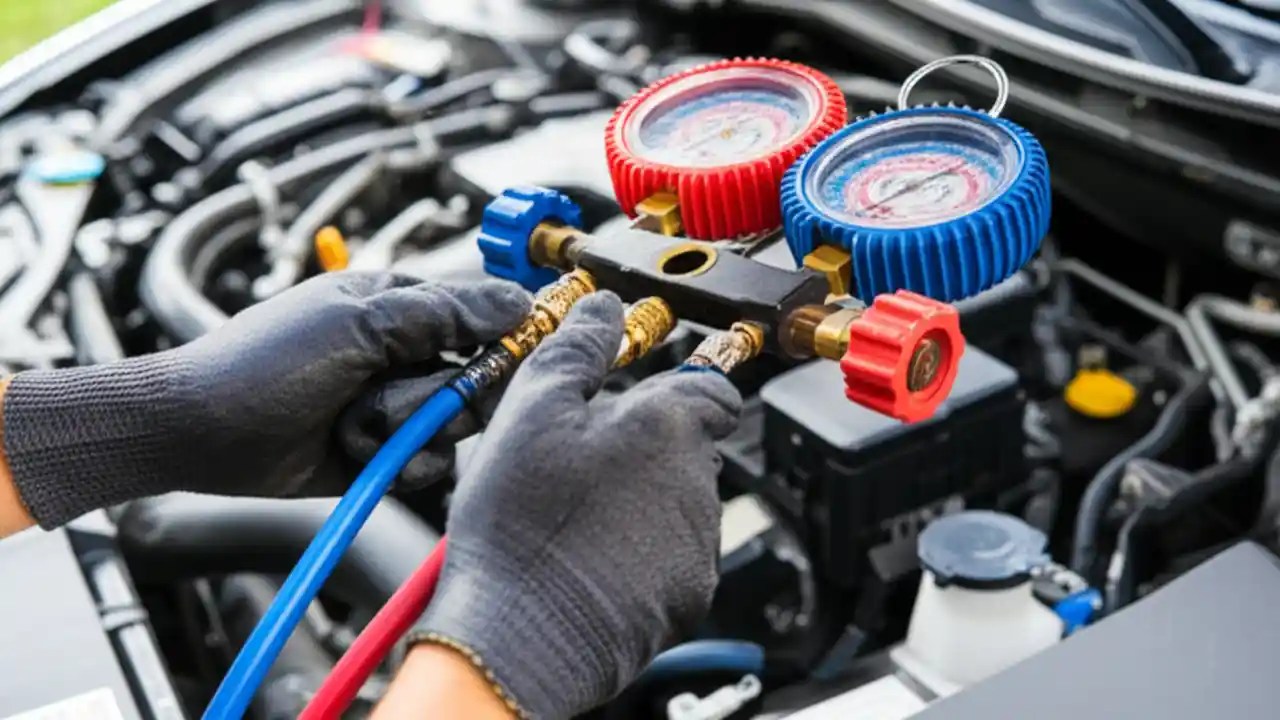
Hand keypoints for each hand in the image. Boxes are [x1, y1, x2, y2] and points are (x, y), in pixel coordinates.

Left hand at [1, 272, 528, 527]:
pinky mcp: (384, 452)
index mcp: (398, 306)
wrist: (200, 433)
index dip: (505, 336)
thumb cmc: (265, 364)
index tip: (516, 354)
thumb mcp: (360, 324)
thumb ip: (445, 313)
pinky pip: (429, 462)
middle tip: (404, 397)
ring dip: (412, 428)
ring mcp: (393, 405)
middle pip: (477, 377)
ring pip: (454, 424)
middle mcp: (402, 354)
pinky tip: (363, 454)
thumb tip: (519, 300)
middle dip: (447, 395)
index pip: (480, 315)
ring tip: (360, 424)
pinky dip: (403, 462)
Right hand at [408, 292, 742, 718]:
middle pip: (688, 444)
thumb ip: (577, 347)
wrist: (520, 635)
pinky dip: (643, 550)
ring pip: (680, 498)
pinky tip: (591, 554)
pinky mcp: (689, 593)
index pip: (713, 385)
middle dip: (644, 446)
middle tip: (582, 460)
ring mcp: (700, 540)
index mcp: (670, 423)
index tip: (647, 392)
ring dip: (643, 497)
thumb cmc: (522, 526)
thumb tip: (604, 306)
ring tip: (577, 514)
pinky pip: (674, 554)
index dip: (678, 384)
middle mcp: (701, 478)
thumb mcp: (532, 410)